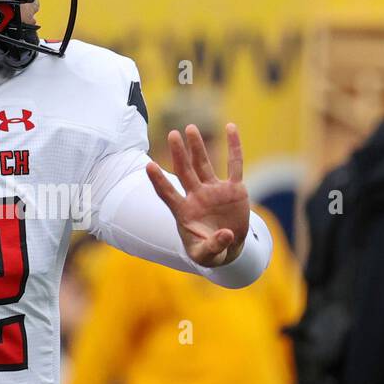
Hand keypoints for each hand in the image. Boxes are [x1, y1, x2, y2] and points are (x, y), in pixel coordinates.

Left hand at [145, 123, 248, 267]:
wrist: (227, 247)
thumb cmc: (209, 252)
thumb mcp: (207, 255)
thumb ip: (213, 246)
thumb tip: (226, 234)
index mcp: (184, 211)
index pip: (167, 194)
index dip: (159, 181)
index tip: (148, 166)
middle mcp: (196, 196)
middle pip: (184, 171)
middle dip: (178, 154)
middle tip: (172, 134)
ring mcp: (214, 191)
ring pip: (204, 164)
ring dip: (198, 147)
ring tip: (190, 128)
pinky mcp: (234, 190)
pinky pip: (235, 165)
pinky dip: (234, 147)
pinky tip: (230, 128)